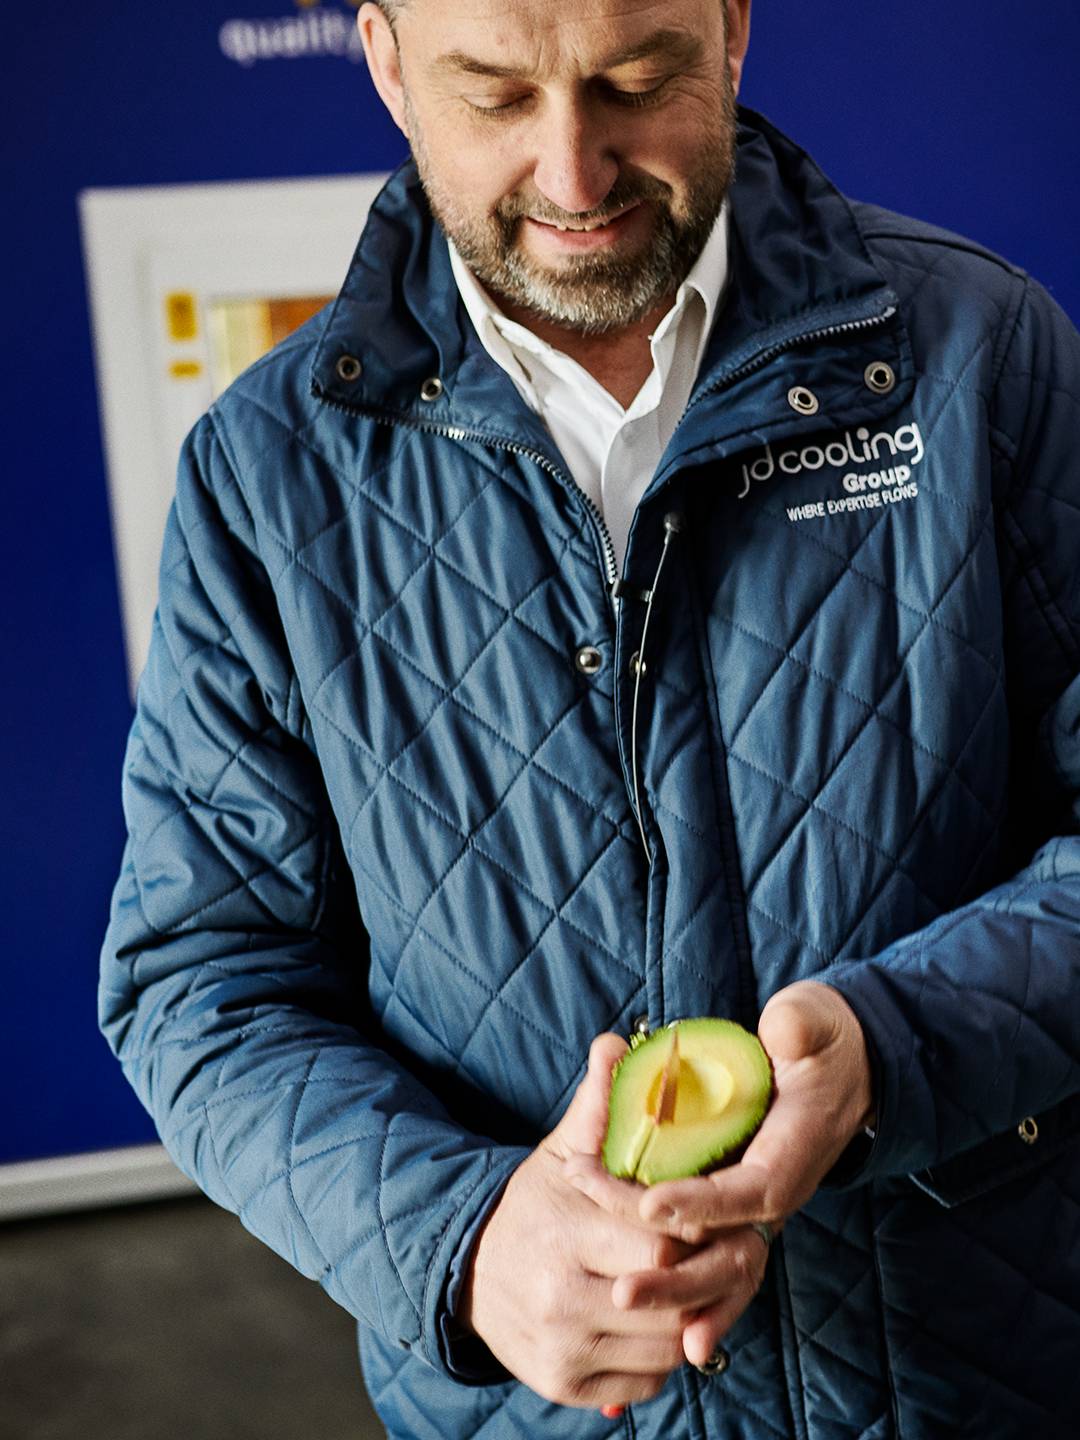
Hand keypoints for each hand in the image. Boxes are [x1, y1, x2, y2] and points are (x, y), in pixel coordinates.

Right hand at [459, 1034, 694, 1408]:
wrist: (471, 1271)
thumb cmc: (535, 1205)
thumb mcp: (560, 1151)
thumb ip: (596, 1104)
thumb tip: (615, 1042)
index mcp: (564, 1235)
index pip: (658, 1244)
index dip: (691, 1230)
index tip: (704, 1214)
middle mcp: (560, 1299)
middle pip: (669, 1301)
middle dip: (701, 1277)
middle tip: (718, 1253)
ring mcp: (564, 1350)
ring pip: (665, 1346)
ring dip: (689, 1318)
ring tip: (692, 1283)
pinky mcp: (566, 1387)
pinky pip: (645, 1380)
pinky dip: (662, 1355)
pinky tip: (659, 1318)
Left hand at [564, 982, 874, 1366]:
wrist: (848, 1066)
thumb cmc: (819, 1039)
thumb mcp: (814, 1020)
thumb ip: (801, 1026)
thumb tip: (782, 1030)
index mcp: (796, 1149)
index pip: (751, 1187)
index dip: (702, 1202)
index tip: (648, 1204)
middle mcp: (779, 1189)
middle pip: (732, 1248)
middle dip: (678, 1275)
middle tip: (623, 1290)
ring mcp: (760, 1205)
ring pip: (723, 1266)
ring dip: (678, 1294)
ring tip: (627, 1306)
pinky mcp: (743, 1208)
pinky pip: (722, 1261)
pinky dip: (701, 1298)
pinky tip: (679, 1339)